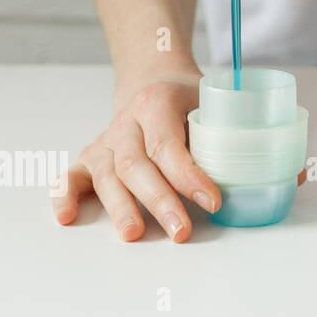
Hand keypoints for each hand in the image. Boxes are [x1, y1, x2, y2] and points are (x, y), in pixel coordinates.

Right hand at [52, 75, 218, 242]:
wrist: (154, 81)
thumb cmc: (188, 99)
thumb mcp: (210, 102)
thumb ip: (221, 132)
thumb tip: (251, 172)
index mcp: (156, 104)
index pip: (168, 145)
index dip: (189, 176)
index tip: (212, 202)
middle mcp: (125, 123)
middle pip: (136, 166)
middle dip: (159, 201)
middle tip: (179, 231)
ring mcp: (105, 141)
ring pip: (107, 176)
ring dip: (120, 208)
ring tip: (133, 234)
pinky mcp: (90, 156)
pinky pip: (72, 176)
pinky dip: (64, 196)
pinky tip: (66, 217)